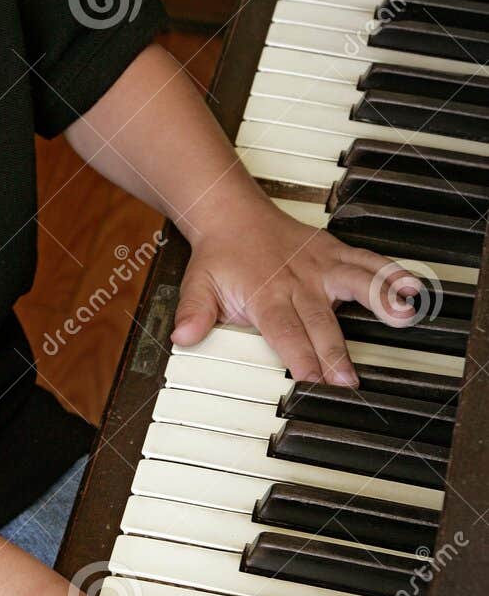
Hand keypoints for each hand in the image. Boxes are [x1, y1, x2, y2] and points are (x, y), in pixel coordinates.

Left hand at [171, 197, 424, 387]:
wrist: (231, 214)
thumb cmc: (220, 257)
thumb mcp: (197, 285)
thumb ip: (194, 313)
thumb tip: (183, 335)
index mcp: (265, 295)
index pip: (284, 332)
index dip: (300, 357)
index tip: (312, 382)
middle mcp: (297, 281)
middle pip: (321, 320)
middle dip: (335, 351)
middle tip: (349, 379)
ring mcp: (320, 266)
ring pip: (354, 282)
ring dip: (379, 299)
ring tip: (401, 315)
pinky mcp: (335, 254)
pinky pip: (368, 262)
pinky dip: (392, 273)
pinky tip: (413, 289)